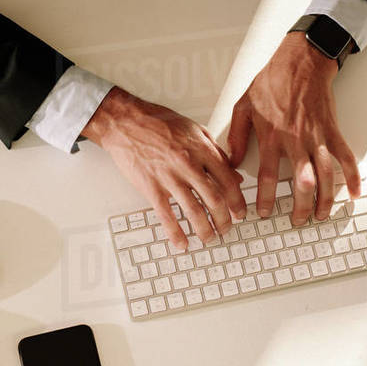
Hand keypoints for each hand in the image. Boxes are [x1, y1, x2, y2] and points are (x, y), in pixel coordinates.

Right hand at [83, 87, 245, 249]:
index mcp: (202, 150)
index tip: (240, 212)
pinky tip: (182, 244)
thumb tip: (233, 174)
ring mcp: (169, 178)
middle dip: (224, 220)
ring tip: (209, 238)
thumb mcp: (195, 130)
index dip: (237, 201)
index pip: (228, 181)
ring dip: (205, 230)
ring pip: (194, 211)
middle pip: (214, 200)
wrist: (126, 122)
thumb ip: (216, 153)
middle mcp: (188, 164)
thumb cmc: (159, 121)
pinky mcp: (151, 188)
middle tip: (227, 229)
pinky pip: (166, 216)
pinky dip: (176, 234)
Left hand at [228, 32, 361, 225]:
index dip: (266, 198)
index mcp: (271, 135)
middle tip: (297, 221)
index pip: (268, 175)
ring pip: (326, 175)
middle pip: (301, 182)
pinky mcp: (332, 130)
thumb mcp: (244, 106)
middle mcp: (295, 139)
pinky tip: (354, 193)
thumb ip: (237, 136)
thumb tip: (232, 161)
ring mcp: (317, 136)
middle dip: (300, 206)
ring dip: (325, 198)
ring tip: (321, 214)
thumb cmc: (272, 81)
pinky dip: (353, 176)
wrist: (301, 61)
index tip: (264, 213)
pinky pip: (346, 157)